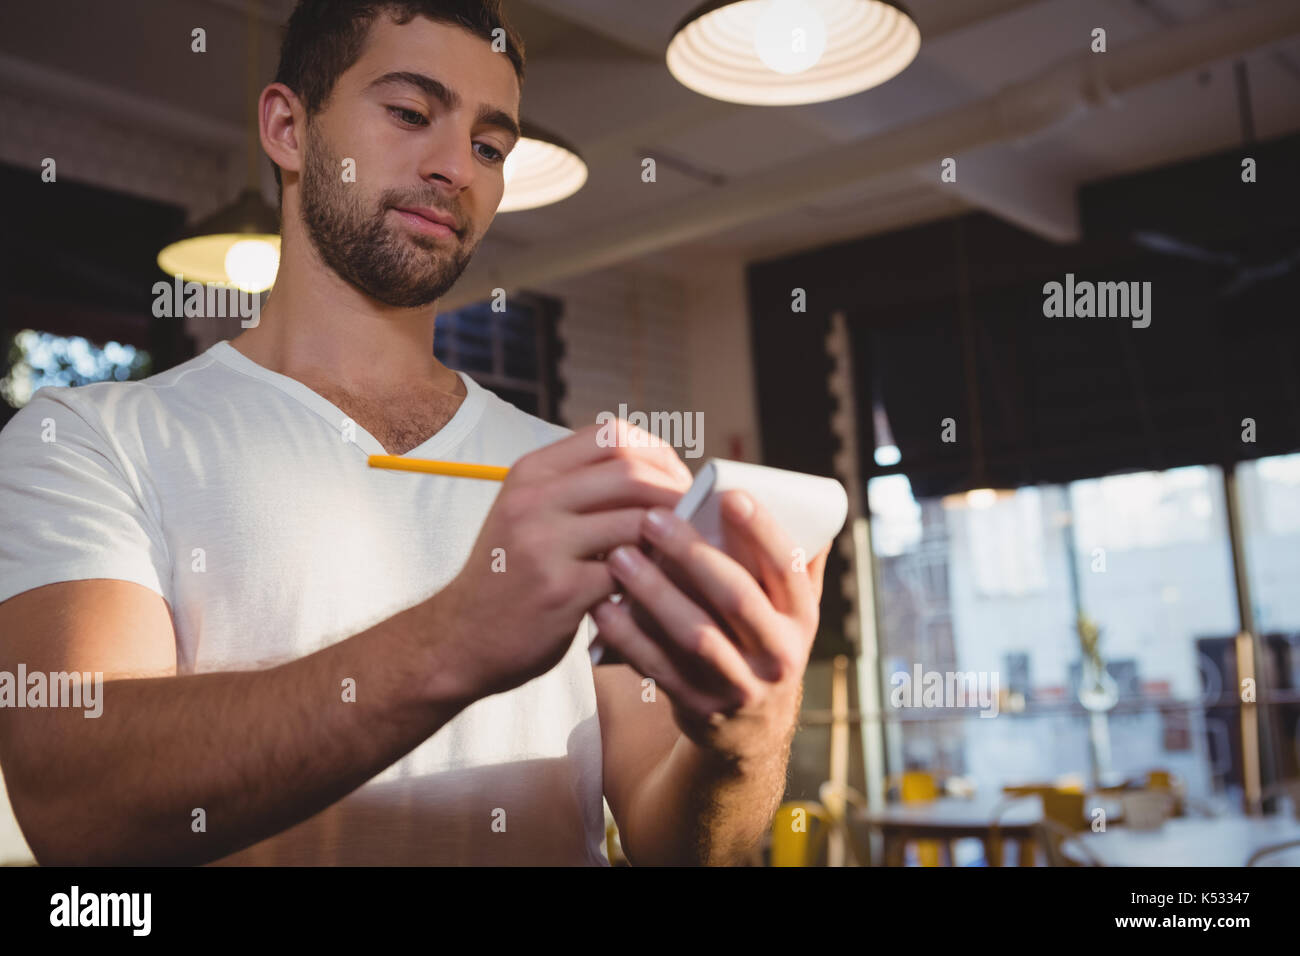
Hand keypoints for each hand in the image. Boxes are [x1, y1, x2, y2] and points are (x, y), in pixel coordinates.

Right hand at [439, 421, 691, 698]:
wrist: (459, 639)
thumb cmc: (508, 575)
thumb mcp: (528, 513)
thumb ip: (578, 487)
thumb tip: (656, 471)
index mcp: (531, 472)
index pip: (611, 435)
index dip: (657, 453)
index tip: (677, 479)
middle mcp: (533, 500)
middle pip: (630, 472)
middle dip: (675, 492)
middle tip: (694, 518)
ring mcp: (544, 544)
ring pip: (638, 521)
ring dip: (671, 538)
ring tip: (682, 553)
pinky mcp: (561, 591)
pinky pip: (630, 574)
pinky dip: (653, 579)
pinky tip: (659, 588)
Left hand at [591, 490, 828, 760]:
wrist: (749, 730)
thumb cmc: (757, 641)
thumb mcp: (785, 610)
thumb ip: (787, 562)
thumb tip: (786, 491)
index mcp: (801, 616)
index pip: (788, 566)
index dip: (761, 530)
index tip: (729, 494)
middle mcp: (780, 653)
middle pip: (737, 598)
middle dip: (693, 555)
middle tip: (652, 518)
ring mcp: (741, 685)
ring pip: (695, 635)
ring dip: (654, 593)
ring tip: (620, 556)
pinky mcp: (701, 707)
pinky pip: (659, 668)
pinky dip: (629, 637)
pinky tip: (603, 607)